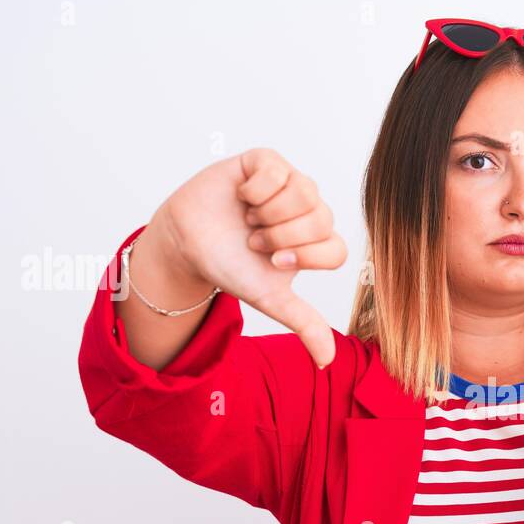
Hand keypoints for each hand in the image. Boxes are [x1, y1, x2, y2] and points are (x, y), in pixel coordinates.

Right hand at [152, 146, 345, 368]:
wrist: (188, 243)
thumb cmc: (232, 267)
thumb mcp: (269, 299)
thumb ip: (304, 324)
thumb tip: (327, 361)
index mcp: (317, 242)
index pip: (335, 250)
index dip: (304, 257)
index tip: (274, 262)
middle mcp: (310, 211)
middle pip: (320, 220)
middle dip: (280, 236)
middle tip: (255, 241)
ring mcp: (290, 184)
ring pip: (303, 192)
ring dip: (268, 213)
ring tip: (249, 220)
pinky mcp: (267, 162)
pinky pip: (277, 169)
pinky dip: (256, 189)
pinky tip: (242, 197)